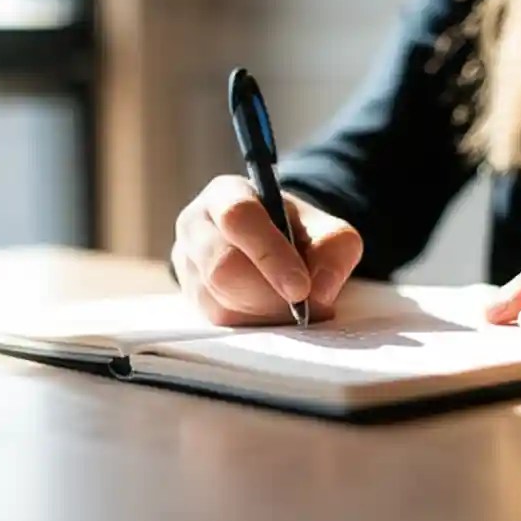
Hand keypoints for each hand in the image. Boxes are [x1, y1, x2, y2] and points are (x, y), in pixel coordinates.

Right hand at [171, 176, 363, 325]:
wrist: (274, 249)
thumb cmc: (296, 234)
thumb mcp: (326, 230)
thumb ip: (334, 249)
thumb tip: (318, 290)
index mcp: (226, 194)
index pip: (238, 217)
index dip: (270, 255)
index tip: (300, 288)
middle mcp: (196, 226)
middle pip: (221, 267)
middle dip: (268, 294)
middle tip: (301, 306)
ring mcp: (187, 266)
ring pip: (219, 302)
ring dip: (264, 315)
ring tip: (291, 309)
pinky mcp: (191, 300)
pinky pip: (219, 324)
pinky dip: (254, 326)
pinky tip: (272, 316)